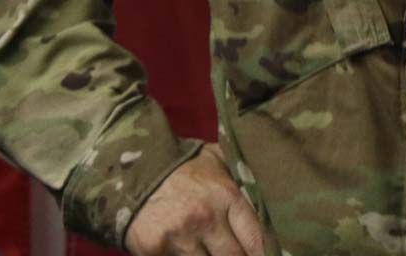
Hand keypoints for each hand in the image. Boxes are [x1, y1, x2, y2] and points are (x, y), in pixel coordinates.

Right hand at [124, 146, 266, 255]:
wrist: (130, 173)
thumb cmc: (182, 168)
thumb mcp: (216, 160)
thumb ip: (242, 173)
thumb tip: (274, 185)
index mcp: (227, 196)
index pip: (257, 238)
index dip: (264, 252)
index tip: (269, 255)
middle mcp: (206, 219)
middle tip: (238, 252)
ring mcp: (180, 237)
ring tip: (210, 249)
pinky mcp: (155, 251)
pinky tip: (186, 251)